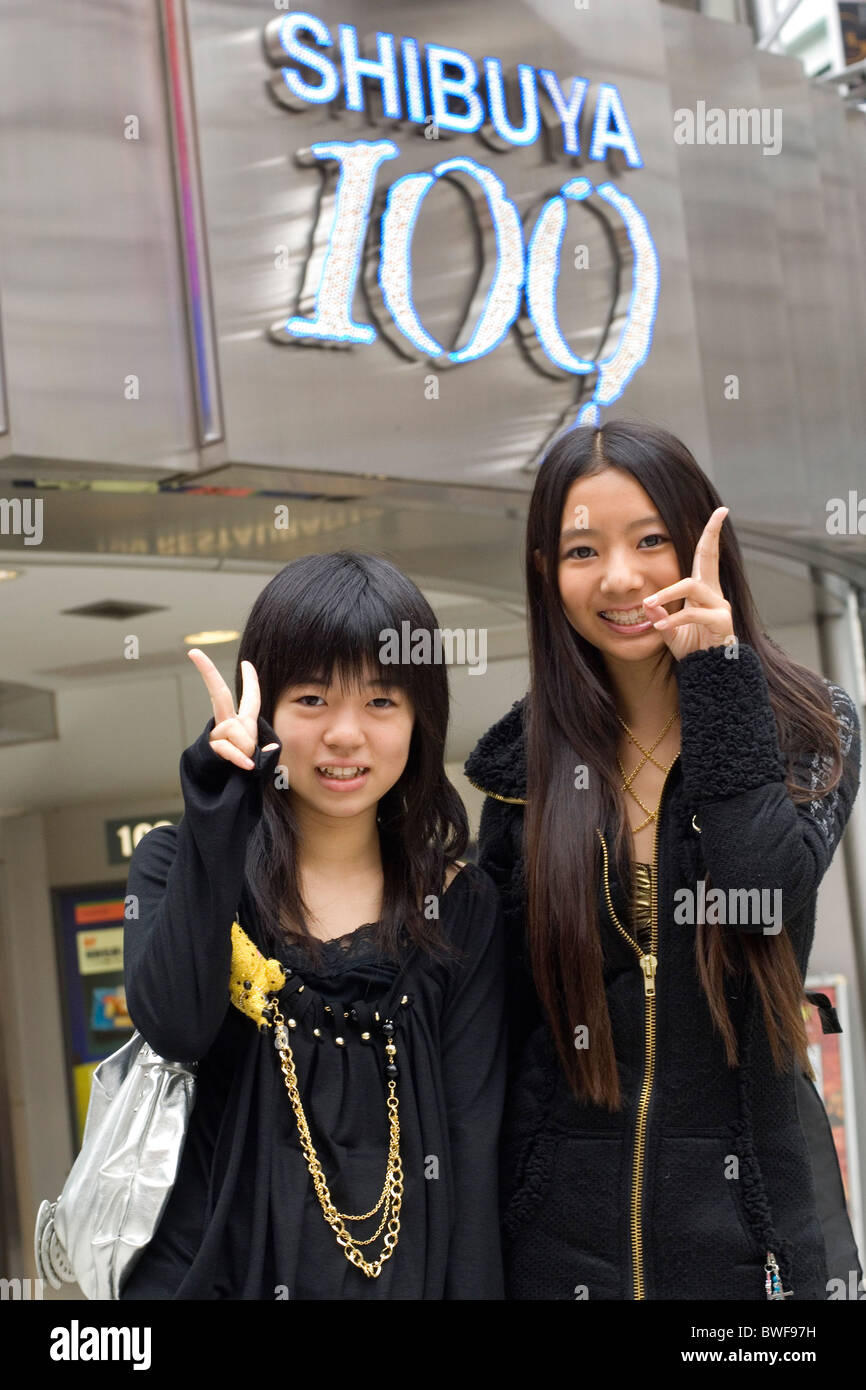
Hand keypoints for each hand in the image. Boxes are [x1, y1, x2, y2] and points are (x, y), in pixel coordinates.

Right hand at [187, 649, 279, 770]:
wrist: (224, 796)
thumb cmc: (244, 776)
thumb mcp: (261, 759)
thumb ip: (267, 751)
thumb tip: (267, 749)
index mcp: (243, 724)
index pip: (250, 699)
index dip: (250, 680)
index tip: (246, 662)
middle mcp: (227, 725)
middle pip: (219, 694)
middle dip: (207, 671)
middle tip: (194, 652)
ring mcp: (217, 736)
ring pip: (237, 731)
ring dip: (247, 750)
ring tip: (245, 763)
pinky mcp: (211, 749)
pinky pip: (230, 749)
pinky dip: (241, 759)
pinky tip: (247, 766)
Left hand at [641, 507, 735, 660]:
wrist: (708, 674)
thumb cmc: (692, 649)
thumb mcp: (669, 631)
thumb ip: (658, 616)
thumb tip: (646, 605)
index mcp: (703, 591)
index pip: (705, 557)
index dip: (711, 535)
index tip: (720, 512)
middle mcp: (714, 593)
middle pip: (710, 558)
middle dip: (713, 534)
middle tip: (719, 513)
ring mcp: (720, 606)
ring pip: (691, 586)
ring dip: (667, 593)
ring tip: (648, 604)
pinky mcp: (721, 621)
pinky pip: (694, 613)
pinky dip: (674, 619)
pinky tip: (660, 626)